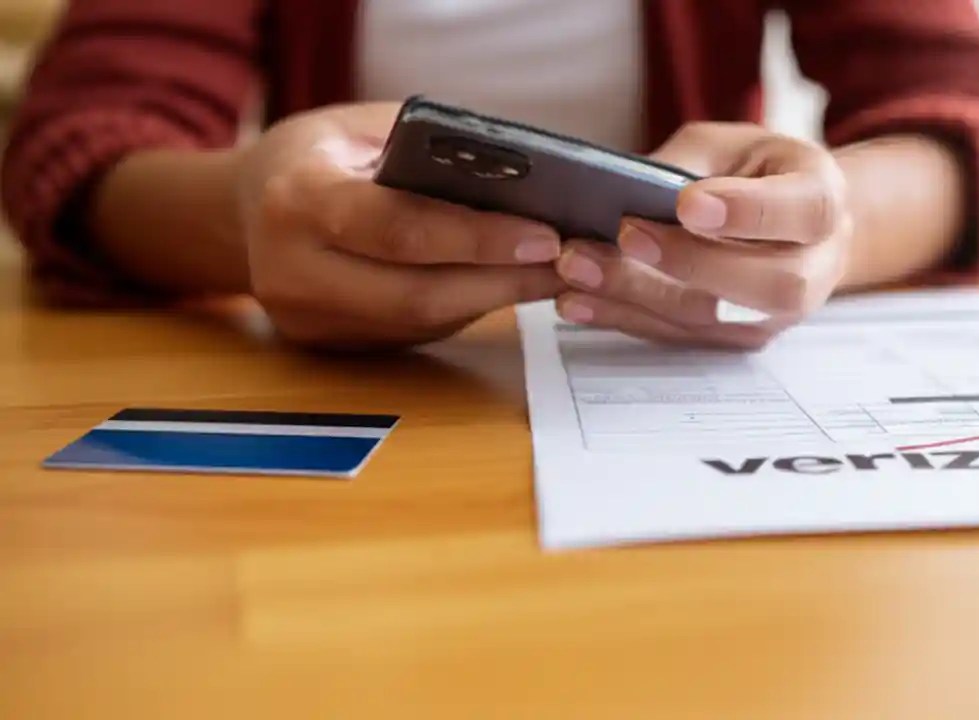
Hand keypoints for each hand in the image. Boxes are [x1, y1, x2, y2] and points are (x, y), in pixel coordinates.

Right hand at [237, 104, 565, 348]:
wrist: (247, 208)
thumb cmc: (320, 154)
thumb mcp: (367, 128)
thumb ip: (432, 153)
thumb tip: (529, 183)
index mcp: (298, 201)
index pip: (399, 229)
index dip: (478, 238)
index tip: (545, 237)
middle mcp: (293, 272)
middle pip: (417, 294)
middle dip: (504, 281)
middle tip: (571, 265)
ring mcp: (307, 320)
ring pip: (422, 322)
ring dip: (496, 299)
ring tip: (555, 274)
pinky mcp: (328, 346)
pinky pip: (413, 332)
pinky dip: (467, 308)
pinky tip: (508, 286)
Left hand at [553, 122, 855, 348]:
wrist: (787, 225)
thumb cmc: (754, 173)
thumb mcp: (729, 145)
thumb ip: (688, 165)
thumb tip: (618, 190)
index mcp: (823, 201)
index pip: (804, 211)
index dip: (747, 211)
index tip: (687, 203)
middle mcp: (814, 268)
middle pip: (769, 284)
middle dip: (690, 263)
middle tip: (623, 233)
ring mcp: (777, 315)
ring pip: (718, 319)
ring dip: (640, 296)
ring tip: (577, 267)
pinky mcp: (736, 340)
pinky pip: (680, 336)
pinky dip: (623, 317)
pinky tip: (576, 300)